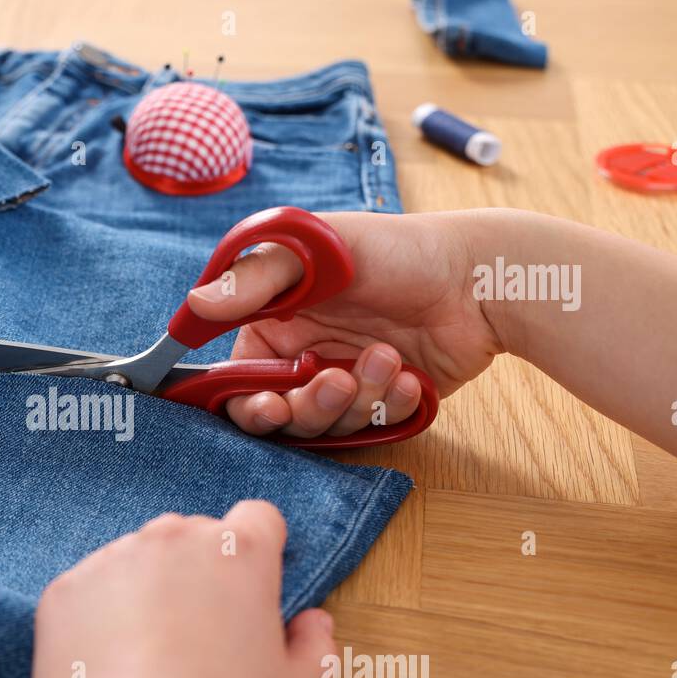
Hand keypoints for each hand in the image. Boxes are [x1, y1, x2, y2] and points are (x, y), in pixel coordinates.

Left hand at [0, 501, 334, 677]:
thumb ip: (317, 646)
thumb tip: (311, 622)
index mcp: (238, 551)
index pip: (258, 518)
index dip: (260, 551)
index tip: (253, 591)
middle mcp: (172, 537)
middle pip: (193, 536)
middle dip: (201, 572)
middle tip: (202, 637)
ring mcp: (111, 558)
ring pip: (138, 559)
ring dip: (148, 589)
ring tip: (151, 656)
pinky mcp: (65, 589)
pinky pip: (91, 589)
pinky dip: (101, 615)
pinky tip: (111, 665)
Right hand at [186, 210, 503, 438]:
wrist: (479, 278)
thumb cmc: (397, 250)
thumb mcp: (316, 252)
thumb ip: (255, 280)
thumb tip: (197, 303)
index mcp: (274, 322)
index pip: (237, 379)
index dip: (245, 401)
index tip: (269, 406)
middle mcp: (302, 354)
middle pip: (280, 413)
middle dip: (308, 406)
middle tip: (337, 381)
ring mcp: (342, 379)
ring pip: (325, 425)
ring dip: (356, 399)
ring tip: (388, 360)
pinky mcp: (380, 401)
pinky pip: (369, 427)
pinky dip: (388, 405)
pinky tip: (409, 376)